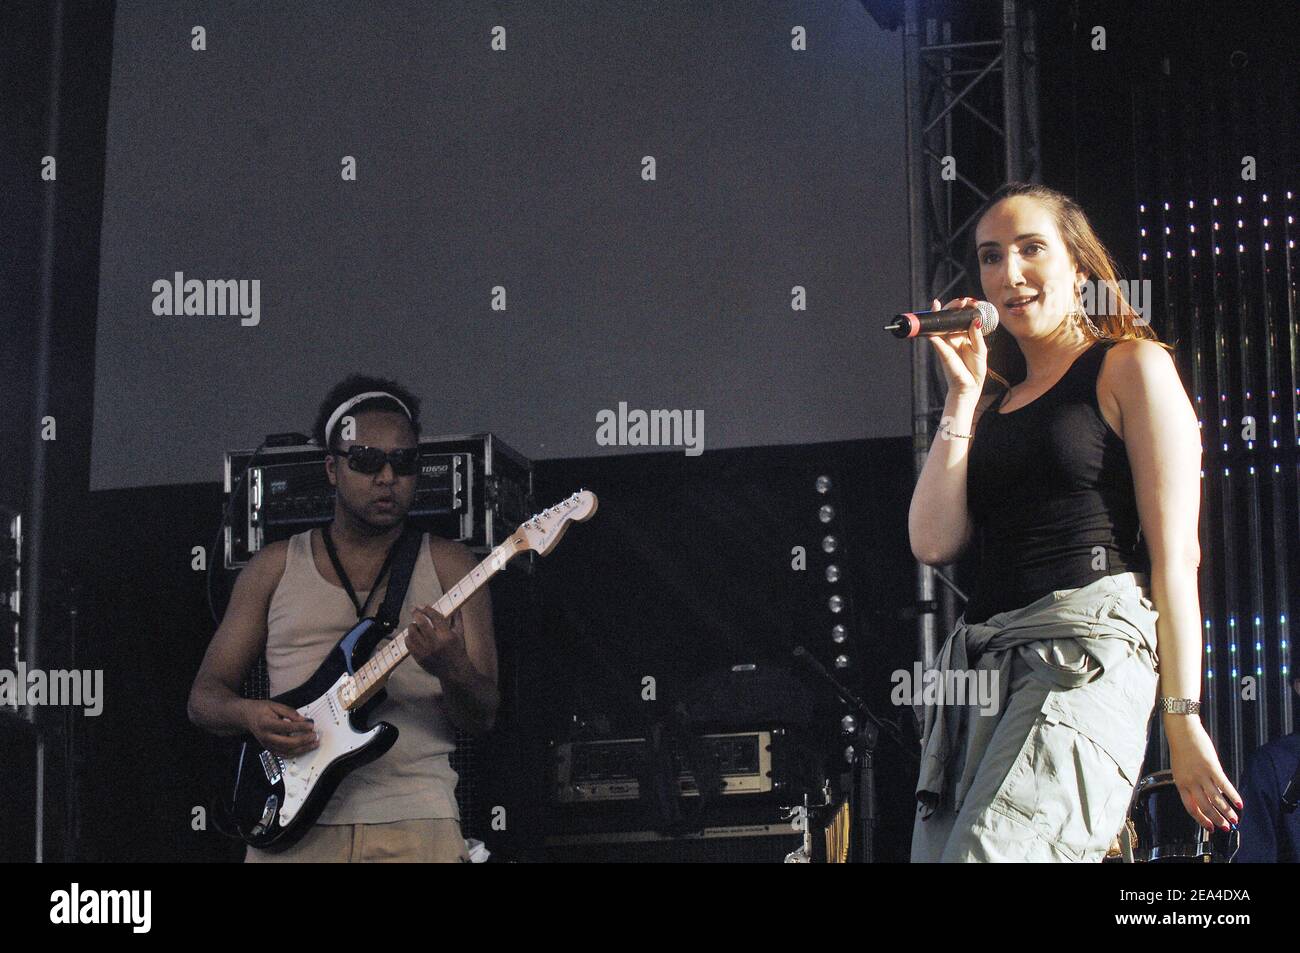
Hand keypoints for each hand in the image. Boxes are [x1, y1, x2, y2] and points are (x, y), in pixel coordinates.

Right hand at [242, 700, 317, 756]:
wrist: (247, 717)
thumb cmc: (261, 710)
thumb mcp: (275, 705)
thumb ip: (290, 712)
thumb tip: (303, 720)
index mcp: (266, 724)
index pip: (286, 727)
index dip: (301, 727)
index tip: (311, 725)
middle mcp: (266, 736)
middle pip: (287, 743)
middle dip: (303, 740)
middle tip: (314, 736)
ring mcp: (267, 745)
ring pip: (286, 751)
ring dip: (302, 749)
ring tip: (313, 744)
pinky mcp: (269, 749)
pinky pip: (283, 755)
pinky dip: (295, 754)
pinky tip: (304, 749)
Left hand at [407, 604, 469, 678]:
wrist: (455, 672)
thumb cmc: (458, 652)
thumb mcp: (460, 635)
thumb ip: (457, 620)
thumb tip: (456, 607)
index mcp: (447, 636)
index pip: (435, 617)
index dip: (427, 609)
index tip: (423, 606)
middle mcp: (436, 643)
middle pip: (421, 623)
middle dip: (416, 614)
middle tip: (414, 610)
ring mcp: (426, 652)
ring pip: (412, 633)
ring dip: (412, 626)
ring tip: (414, 625)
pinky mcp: (420, 658)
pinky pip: (409, 644)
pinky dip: (408, 638)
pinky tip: (412, 636)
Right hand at [926, 297, 987, 398]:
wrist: (970, 386)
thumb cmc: (975, 369)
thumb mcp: (981, 349)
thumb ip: (977, 335)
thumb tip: (975, 320)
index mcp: (964, 335)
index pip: (960, 317)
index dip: (964, 308)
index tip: (971, 302)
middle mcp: (953, 337)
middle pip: (949, 317)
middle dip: (953, 306)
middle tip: (961, 302)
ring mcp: (946, 343)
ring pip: (940, 325)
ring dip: (940, 313)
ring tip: (942, 305)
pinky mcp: (942, 351)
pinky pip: (935, 340)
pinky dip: (932, 333)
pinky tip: (931, 326)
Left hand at [1165, 716, 1241, 831]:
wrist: (1182, 731)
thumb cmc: (1182, 748)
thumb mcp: (1180, 769)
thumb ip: (1190, 784)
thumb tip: (1203, 798)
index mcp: (1180, 783)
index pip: (1191, 808)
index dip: (1202, 820)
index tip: (1210, 828)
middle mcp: (1190, 782)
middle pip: (1205, 807)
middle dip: (1217, 819)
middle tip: (1226, 827)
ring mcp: (1201, 775)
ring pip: (1216, 799)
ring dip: (1227, 811)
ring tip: (1235, 819)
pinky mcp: (1212, 767)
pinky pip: (1224, 786)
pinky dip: (1233, 796)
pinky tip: (1240, 803)